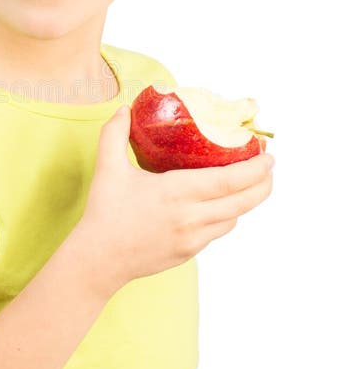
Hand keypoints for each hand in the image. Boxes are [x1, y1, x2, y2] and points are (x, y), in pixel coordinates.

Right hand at [76, 105, 273, 296]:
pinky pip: (218, 231)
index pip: (229, 180)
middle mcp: (191, 217)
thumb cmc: (104, 212)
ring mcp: (193, 238)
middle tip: (269, 167)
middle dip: (263, 183)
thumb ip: (114, 134)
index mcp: (176, 192)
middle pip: (243, 201)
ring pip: (234, 217)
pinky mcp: (190, 252)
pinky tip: (221, 203)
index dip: (255, 169)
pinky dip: (226, 215)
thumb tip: (124, 108)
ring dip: (246, 200)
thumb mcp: (107, 168)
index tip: (269, 156)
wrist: (99, 260)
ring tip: (248, 182)